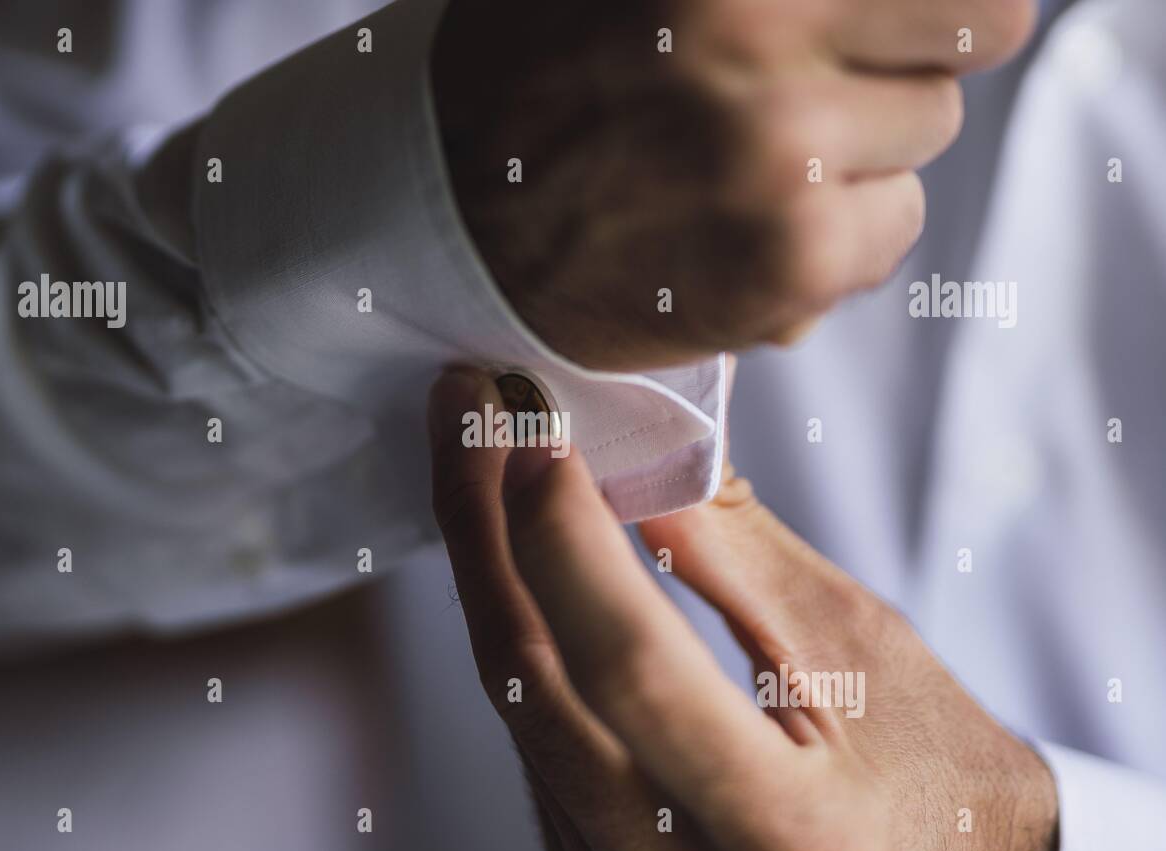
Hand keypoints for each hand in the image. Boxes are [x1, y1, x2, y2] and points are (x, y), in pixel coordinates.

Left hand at [428, 368, 1058, 850]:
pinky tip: (503, 548)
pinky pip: (525, 727)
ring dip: (484, 566)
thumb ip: (738, 557)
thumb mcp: (861, 652)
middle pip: (533, 686)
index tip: (537, 432)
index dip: (568, 540)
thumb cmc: (937, 773)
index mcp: (781, 829)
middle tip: (468, 415)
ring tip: (478, 458)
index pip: (633, 671)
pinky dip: (512, 622)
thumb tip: (634, 455)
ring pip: (514, 704)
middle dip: (483, 529)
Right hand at [431, 0, 1038, 369]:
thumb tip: (866, 2)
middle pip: (965, 45)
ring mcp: (780, 165)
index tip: (884, 23)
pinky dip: (839, 234)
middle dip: (894, 59)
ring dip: (861, 148)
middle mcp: (764, 48)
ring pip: (924, 142)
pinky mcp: (782, 269)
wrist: (440, 222)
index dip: (926, 3)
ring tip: (756, 159)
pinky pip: (890, 234)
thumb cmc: (529, 73)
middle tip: (805, 81)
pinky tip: (752, 225)